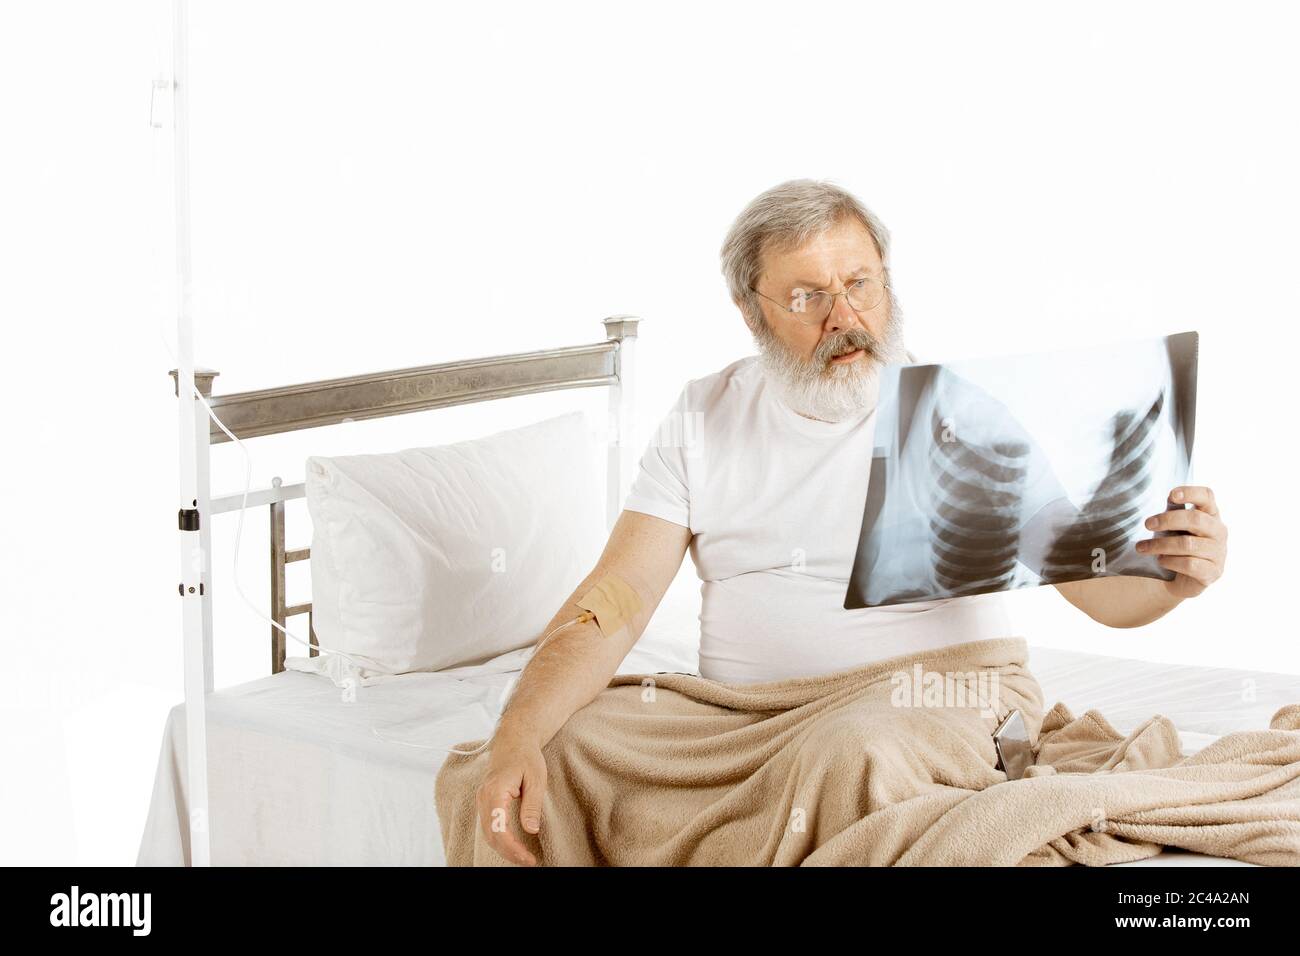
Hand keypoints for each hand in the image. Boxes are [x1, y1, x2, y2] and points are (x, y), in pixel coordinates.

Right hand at [475, 733, 546, 865]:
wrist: (513, 739)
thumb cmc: (526, 756)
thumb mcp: (536, 778)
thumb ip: (532, 805)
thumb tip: (530, 830)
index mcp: (495, 791)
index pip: (498, 829)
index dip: (512, 848)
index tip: (529, 859)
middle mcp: (483, 797)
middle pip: (491, 835)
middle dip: (509, 853)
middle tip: (529, 862)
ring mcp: (482, 800)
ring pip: (488, 833)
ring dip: (504, 849)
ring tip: (524, 858)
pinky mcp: (486, 802)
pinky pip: (489, 826)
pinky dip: (500, 839)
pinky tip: (514, 846)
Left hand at [1135, 486, 1227, 598]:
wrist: (1176, 580)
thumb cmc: (1174, 547)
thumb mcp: (1173, 527)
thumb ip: (1172, 512)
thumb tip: (1169, 495)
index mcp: (1210, 515)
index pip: (1207, 497)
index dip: (1192, 493)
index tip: (1172, 495)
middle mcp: (1219, 532)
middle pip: (1196, 519)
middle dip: (1168, 520)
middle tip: (1147, 524)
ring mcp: (1218, 553)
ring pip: (1188, 544)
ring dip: (1160, 545)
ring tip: (1142, 548)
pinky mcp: (1213, 572)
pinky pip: (1190, 564)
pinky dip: (1171, 561)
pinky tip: (1161, 561)